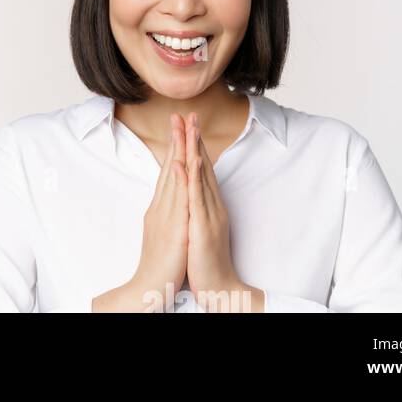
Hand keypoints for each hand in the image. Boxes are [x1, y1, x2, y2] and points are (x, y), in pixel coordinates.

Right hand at [93, 114, 189, 311]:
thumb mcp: (164, 233)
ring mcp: (166, 215)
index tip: (180, 128)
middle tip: (180, 115)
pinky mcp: (174, 227)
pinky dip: (181, 178)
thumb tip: (170, 202)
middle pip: (170, 168)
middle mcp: (161, 207)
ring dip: (179, 150)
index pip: (169, 172)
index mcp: (161, 208)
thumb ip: (167, 214)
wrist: (150, 287)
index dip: (175, 149)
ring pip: (174, 177)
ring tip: (184, 127)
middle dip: (176, 140)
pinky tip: (183, 162)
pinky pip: (179, 198)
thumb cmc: (160, 264)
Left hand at [184, 112, 262, 312]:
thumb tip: (190, 193)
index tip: (187, 125)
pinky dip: (190, 180)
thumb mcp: (199, 228)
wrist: (218, 287)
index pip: (200, 170)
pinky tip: (184, 163)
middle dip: (195, 139)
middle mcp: (211, 206)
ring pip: (201, 177)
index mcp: (208, 205)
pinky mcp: (203, 227)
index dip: (194, 146)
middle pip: (202, 167)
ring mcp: (208, 215)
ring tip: (188, 128)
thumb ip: (196, 209)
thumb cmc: (205, 260)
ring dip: (193, 151)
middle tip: (189, 114)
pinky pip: (195, 200)